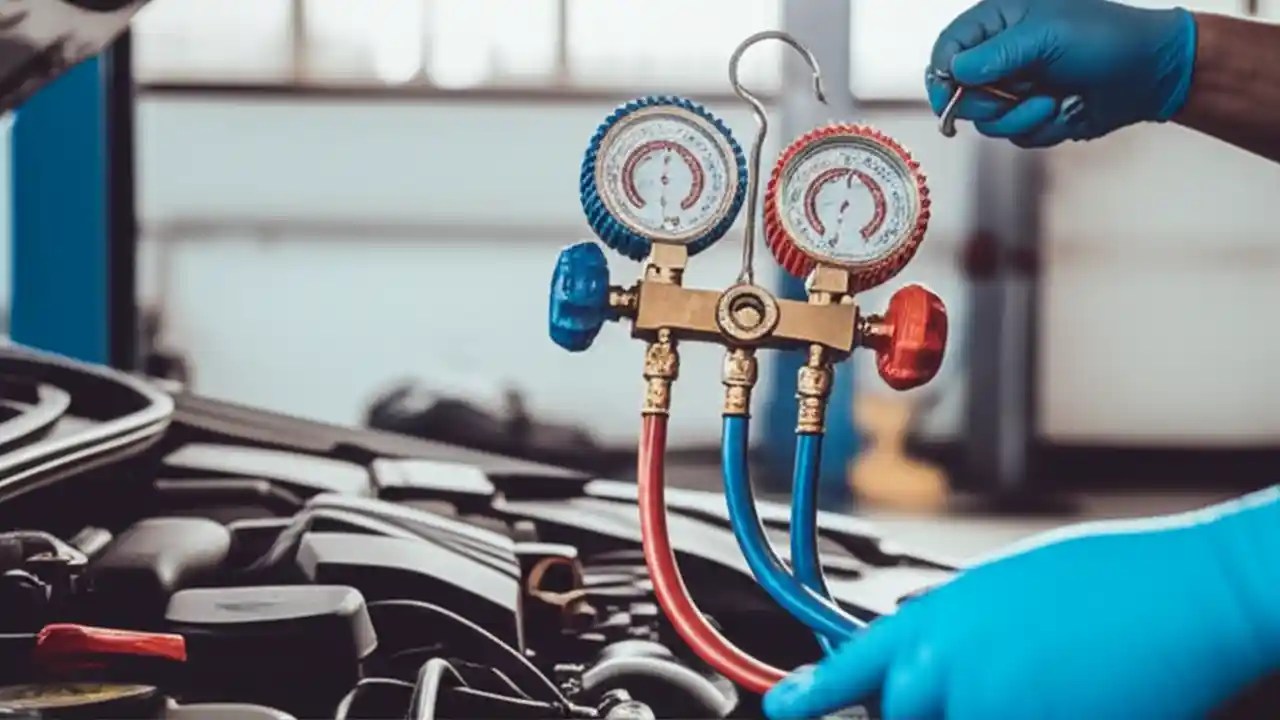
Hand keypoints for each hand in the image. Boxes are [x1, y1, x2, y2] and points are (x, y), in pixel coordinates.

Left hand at [762, 488, 1279, 719]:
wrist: (1178, 595)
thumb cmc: (1101, 578)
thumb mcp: (996, 586)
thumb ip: (947, 624)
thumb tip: (925, 645)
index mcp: (931, 623)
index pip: (847, 670)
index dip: (807, 696)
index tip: (784, 708)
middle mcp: (946, 673)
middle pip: (900, 716)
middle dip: (926, 708)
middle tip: (980, 683)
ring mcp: (989, 714)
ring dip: (981, 713)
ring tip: (1037, 680)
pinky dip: (1026, 718)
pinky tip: (1060, 694)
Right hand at [926, 0, 1197, 146]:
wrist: (1152, 73)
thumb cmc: (1107, 39)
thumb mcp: (1048, 36)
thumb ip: (996, 53)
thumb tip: (955, 71)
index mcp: (1000, 21)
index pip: (948, 48)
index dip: (942, 74)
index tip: (951, 96)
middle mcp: (1002, 55)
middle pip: (959, 92)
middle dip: (987, 102)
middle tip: (1013, 97)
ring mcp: (1016, 87)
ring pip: (986, 120)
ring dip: (1019, 118)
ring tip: (1051, 103)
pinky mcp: (1031, 114)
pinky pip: (1013, 135)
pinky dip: (1039, 129)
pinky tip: (1064, 110)